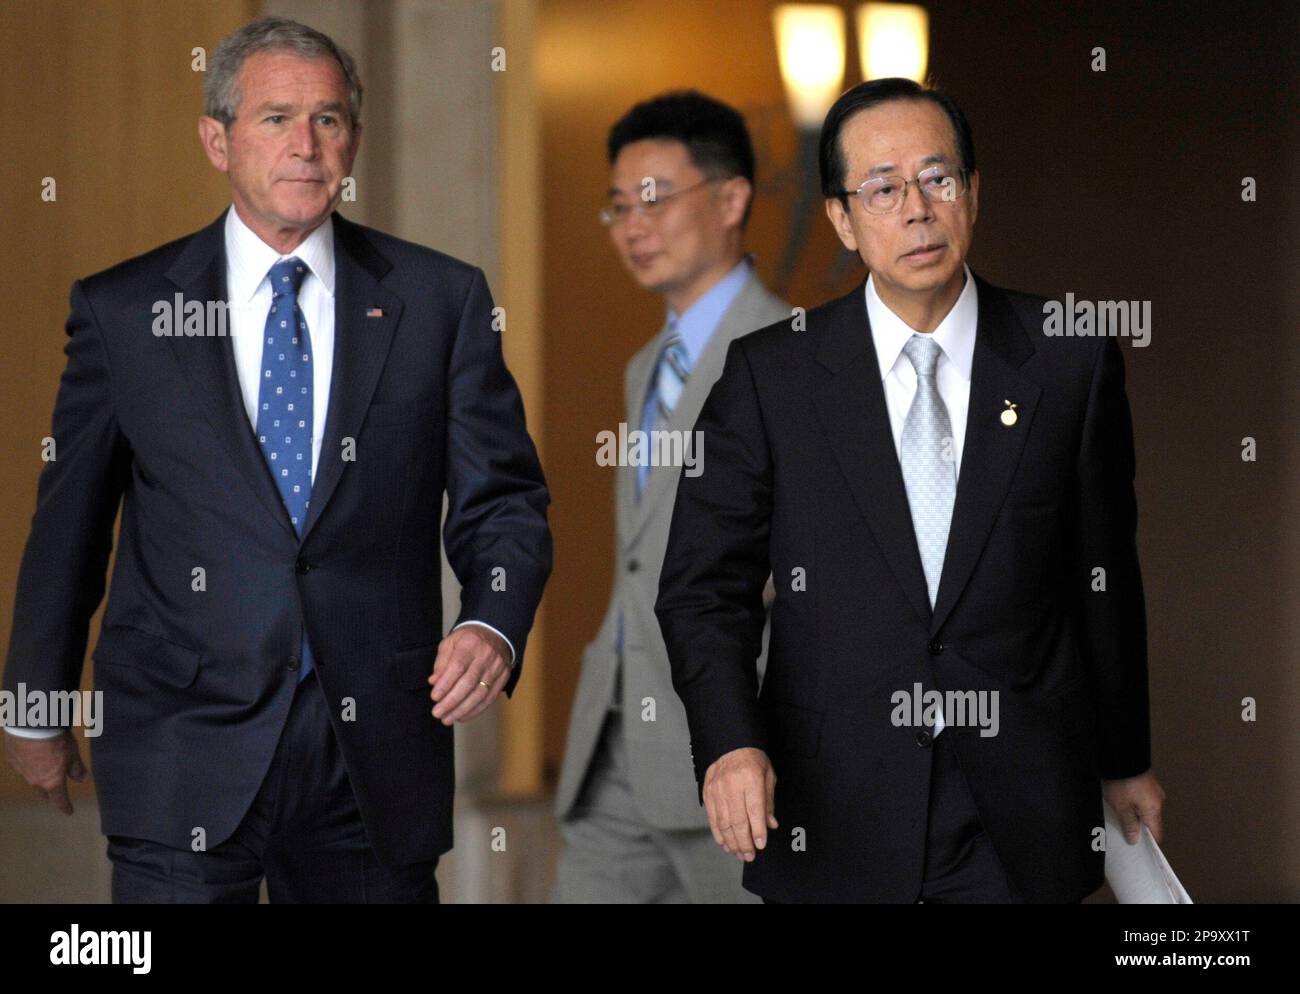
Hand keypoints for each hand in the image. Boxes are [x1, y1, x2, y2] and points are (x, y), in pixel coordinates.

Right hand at [4, 730, 87, 814]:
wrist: (29, 725)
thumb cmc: (55, 739)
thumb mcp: (72, 753)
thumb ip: (76, 768)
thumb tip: (83, 780)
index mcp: (51, 781)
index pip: (59, 799)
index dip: (65, 806)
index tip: (69, 811)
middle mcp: (34, 779)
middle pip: (42, 791)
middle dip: (49, 794)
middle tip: (54, 795)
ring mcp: (21, 770)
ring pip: (30, 778)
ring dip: (38, 777)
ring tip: (44, 771)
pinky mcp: (12, 758)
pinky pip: (21, 766)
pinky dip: (28, 764)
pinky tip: (31, 756)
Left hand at [428, 625, 510, 724]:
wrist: (495, 633)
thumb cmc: (468, 640)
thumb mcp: (450, 643)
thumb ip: (441, 663)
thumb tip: (434, 682)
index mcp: (470, 644)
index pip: (457, 667)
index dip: (445, 684)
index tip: (434, 697)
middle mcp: (486, 655)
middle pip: (469, 683)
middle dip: (451, 701)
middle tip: (438, 713)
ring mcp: (497, 667)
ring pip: (480, 693)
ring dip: (462, 709)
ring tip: (447, 718)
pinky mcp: (504, 677)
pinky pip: (490, 697)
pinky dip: (476, 710)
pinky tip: (462, 716)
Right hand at [703, 747, 777, 861]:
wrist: (731, 744)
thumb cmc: (753, 759)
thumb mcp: (768, 776)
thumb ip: (768, 802)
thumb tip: (770, 825)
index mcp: (750, 779)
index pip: (754, 810)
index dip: (757, 831)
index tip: (761, 844)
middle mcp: (732, 785)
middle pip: (737, 821)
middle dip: (744, 842)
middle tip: (750, 856)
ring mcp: (717, 789)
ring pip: (723, 823)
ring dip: (731, 842)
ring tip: (739, 854)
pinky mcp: (708, 793)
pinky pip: (712, 818)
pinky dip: (718, 834)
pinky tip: (725, 843)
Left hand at [1102, 769, 1164, 844]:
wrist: (1122, 757)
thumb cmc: (1121, 782)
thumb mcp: (1121, 807)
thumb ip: (1129, 825)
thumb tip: (1135, 840)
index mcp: (1154, 810)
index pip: (1156, 834)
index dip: (1147, 841)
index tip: (1137, 845)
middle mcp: (1158, 801)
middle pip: (1151, 822)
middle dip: (1138, 827)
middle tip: (1123, 829)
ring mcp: (1154, 791)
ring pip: (1146, 810)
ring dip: (1135, 814)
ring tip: (1120, 813)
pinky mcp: (1148, 784)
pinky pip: (1144, 799)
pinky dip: (1135, 804)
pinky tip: (1123, 802)